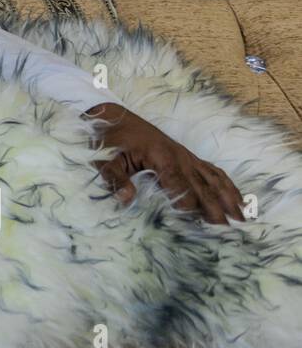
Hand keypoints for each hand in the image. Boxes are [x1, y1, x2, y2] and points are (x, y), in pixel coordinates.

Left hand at [84, 102, 244, 223]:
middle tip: (230, 232)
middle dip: (216, 209)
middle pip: (202, 187)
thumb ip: (115, 178)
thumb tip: (127, 199)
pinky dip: (226, 184)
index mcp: (161, 158)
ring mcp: (186, 156)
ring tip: (242, 219)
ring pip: (213, 179)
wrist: (113, 115)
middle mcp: (180, 157)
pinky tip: (238, 198)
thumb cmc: (108, 138)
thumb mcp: (104, 158)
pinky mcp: (186, 156)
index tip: (200, 229)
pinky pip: (212, 170)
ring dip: (228, 198)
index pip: (181, 188)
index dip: (190, 208)